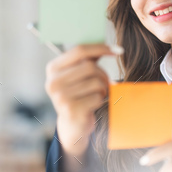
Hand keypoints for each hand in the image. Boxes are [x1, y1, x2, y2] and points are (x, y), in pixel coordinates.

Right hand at [45, 44, 122, 160]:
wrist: (72, 124)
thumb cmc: (78, 94)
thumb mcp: (78, 75)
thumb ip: (87, 59)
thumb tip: (108, 47)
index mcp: (53, 68)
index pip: (79, 50)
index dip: (100, 48)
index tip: (118, 50)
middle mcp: (53, 82)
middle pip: (89, 66)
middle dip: (103, 74)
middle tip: (105, 82)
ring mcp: (60, 97)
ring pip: (96, 82)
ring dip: (103, 88)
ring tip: (97, 94)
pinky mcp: (71, 110)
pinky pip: (97, 97)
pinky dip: (101, 100)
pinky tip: (94, 104)